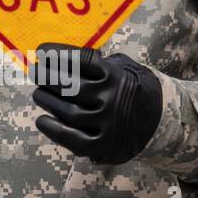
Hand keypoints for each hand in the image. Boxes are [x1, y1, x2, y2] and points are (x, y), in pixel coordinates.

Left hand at [32, 43, 161, 164]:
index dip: (57, 54)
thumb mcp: (125, 67)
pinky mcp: (104, 146)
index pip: (81, 60)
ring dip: (47, 101)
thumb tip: (59, 58)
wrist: (162, 122)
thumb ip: (99, 62)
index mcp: (117, 75)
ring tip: (38, 94)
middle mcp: (112, 99)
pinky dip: (53, 130)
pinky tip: (42, 120)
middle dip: (47, 77)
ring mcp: (108, 124)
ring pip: (68, 111)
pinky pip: (72, 138)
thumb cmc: (134, 89)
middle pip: (70, 86)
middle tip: (35, 73)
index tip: (41, 51)